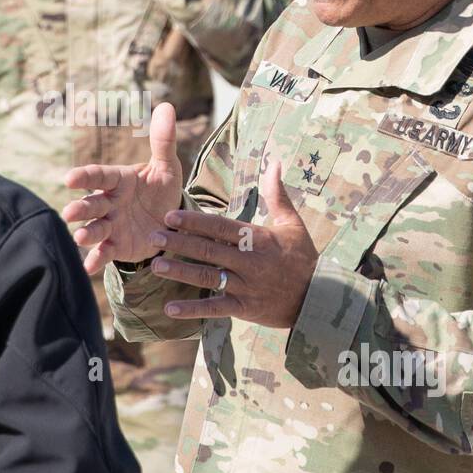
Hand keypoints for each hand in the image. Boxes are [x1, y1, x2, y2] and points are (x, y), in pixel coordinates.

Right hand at [62, 102, 181, 273]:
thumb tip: (167, 107)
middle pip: (90, 204)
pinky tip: (89, 266)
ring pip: (94, 228)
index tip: (70, 178)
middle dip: (80, 209)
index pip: (98, 176)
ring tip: (80, 238)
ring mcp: (110, 225)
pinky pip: (103, 252)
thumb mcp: (167, 167)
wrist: (170, 222)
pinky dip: (95, 259)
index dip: (84, 177)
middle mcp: (109, 202)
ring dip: (86, 233)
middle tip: (70, 213)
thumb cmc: (162, 190)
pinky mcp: (115, 246)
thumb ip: (163, 141)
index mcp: (118, 180)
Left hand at [148, 159, 317, 329]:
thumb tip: (275, 162)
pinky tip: (170, 309)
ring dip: (181, 272)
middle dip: (180, 243)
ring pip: (209, 277)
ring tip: (156, 266)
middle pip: (209, 250)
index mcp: (258, 238)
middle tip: (153, 237)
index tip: (170, 216)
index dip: (194, 222)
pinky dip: (193, 310)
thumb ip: (277, 193)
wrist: (318, 297)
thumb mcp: (292, 223)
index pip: (220, 227)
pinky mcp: (245, 309)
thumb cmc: (303, 256)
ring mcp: (247, 287)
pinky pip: (216, 309)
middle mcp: (250, 262)